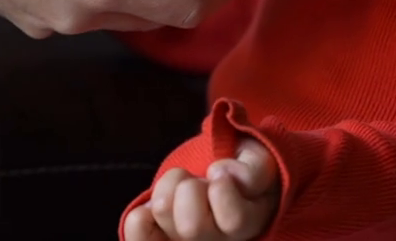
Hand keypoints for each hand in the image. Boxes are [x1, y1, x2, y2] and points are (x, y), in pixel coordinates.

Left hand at [126, 140, 279, 240]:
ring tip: (181, 188)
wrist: (220, 186)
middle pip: (192, 225)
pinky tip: (150, 210)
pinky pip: (137, 231)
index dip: (223, 187)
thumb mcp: (257, 163)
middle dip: (191, 187)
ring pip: (162, 211)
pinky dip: (139, 217)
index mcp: (247, 226)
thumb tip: (220, 173)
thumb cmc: (241, 175)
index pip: (234, 220)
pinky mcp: (158, 240)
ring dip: (168, 187)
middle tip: (199, 182)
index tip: (220, 174)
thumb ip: (252, 169)